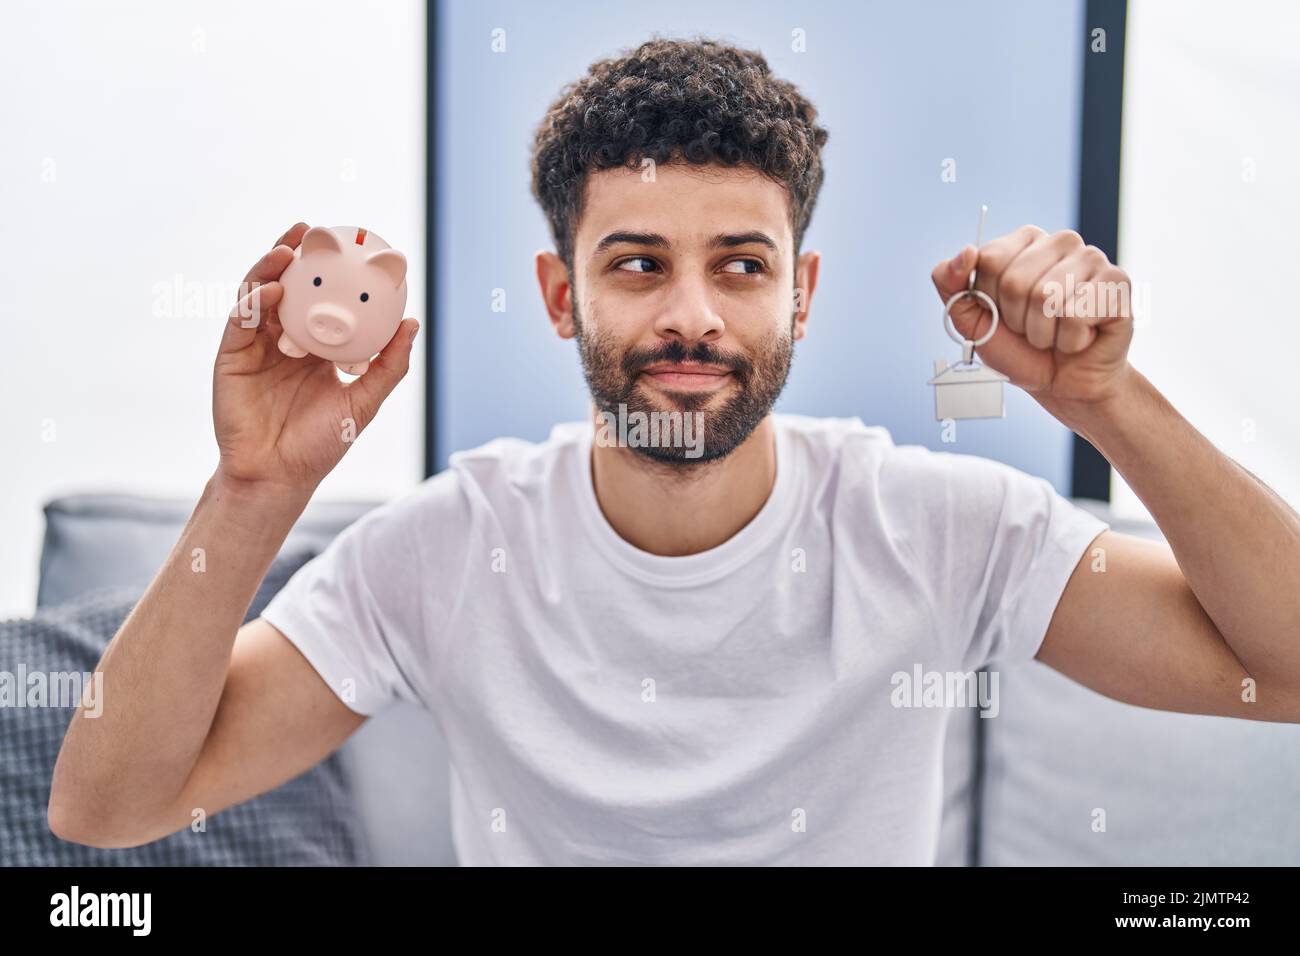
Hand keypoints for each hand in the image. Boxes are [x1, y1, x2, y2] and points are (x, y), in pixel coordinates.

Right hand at [212, 222, 418, 493]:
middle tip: (309, 228)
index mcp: (315, 346)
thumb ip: (389, 365)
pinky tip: (274, 289)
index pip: (321, 298)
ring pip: (260, 294)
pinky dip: (256, 300)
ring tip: (288, 248)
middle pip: (286, 285)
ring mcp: (255, 345)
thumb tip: (412, 323)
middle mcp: (283, 339)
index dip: (329, 269)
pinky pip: (242, 320)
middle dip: (293, 253)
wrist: (277, 475)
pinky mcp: (231, 355)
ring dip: (270, 267)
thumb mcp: (364, 402)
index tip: (348, 243)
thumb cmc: (320, 444)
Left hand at [931, 226, 1133, 409]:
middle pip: (1016, 281)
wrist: (1062, 384)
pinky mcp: (1118, 283)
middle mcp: (1062, 241)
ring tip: (1055, 333)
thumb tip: (965, 252)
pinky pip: (1077, 314)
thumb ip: (951, 283)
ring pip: (1047, 298)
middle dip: (1017, 320)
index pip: (988, 259)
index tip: (1003, 312)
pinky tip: (1081, 337)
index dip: (990, 299)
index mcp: (1025, 241)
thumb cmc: (1020, 348)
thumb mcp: (971, 319)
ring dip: (1043, 333)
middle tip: (1033, 328)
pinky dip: (1070, 339)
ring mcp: (1093, 258)